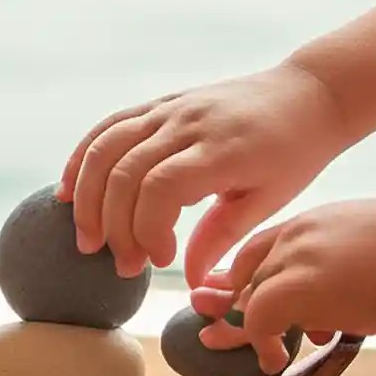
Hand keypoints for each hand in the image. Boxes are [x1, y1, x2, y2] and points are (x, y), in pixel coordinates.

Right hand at [57, 62, 349, 283]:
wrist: (308, 94)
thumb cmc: (294, 153)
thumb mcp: (268, 200)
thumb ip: (221, 237)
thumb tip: (188, 281)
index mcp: (221, 150)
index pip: (160, 188)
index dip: (147, 229)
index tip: (160, 260)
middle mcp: (188, 124)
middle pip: (125, 173)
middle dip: (113, 226)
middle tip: (121, 265)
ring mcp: (169, 109)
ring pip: (106, 147)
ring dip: (86, 196)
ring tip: (87, 239)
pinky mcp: (159, 103)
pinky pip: (108, 126)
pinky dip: (81, 157)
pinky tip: (67, 190)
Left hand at [191, 197, 375, 373]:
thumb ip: (370, 274)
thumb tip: (366, 305)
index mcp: (330, 219)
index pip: (278, 241)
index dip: (261, 267)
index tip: (251, 286)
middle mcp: (304, 233)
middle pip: (251, 264)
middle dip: (229, 290)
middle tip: (210, 311)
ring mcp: (295, 259)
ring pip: (248, 294)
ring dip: (234, 324)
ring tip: (215, 344)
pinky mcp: (292, 289)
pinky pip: (257, 321)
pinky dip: (258, 344)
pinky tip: (273, 362)